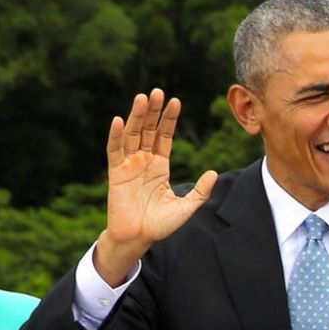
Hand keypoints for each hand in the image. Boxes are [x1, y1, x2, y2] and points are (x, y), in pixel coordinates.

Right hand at [95, 89, 217, 284]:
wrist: (139, 238)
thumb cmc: (161, 224)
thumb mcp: (187, 207)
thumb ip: (200, 190)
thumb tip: (214, 173)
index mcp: (160, 166)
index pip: (165, 136)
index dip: (170, 119)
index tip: (176, 101)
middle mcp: (144, 161)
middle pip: (148, 130)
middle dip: (153, 111)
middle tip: (157, 91)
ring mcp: (129, 165)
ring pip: (132, 135)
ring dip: (136, 116)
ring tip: (142, 98)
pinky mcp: (116, 173)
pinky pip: (115, 151)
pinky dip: (116, 135)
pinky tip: (118, 120)